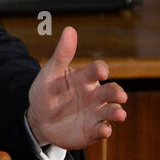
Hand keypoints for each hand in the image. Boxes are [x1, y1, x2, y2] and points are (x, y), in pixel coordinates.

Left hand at [27, 25, 127, 149]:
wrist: (39, 119)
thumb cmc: (47, 92)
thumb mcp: (50, 73)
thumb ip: (62, 54)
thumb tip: (70, 29)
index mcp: (85, 78)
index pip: (97, 70)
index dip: (100, 70)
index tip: (101, 72)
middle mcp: (95, 95)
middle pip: (112, 91)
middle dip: (117, 93)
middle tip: (120, 96)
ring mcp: (96, 113)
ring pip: (112, 111)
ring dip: (117, 112)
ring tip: (120, 114)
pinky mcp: (93, 130)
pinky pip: (103, 130)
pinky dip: (105, 130)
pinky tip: (104, 130)